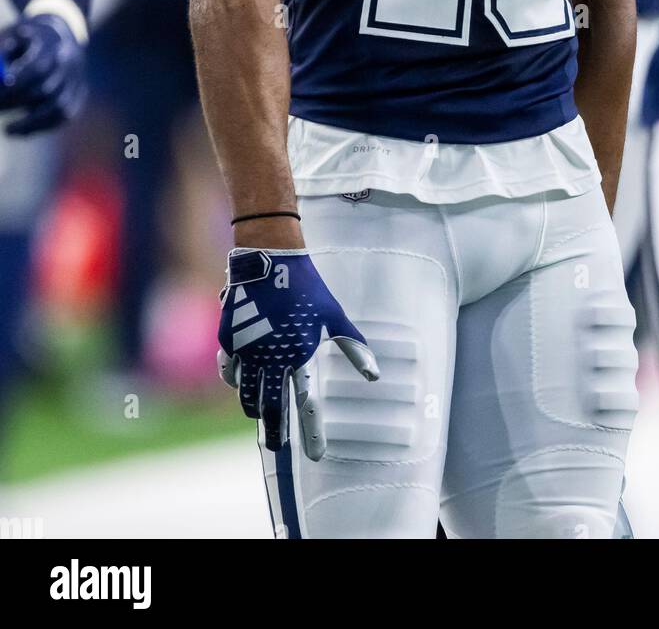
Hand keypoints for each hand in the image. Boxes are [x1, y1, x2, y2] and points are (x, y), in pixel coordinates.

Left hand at [0, 13, 86, 134]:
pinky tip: (23, 131)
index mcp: (53, 44)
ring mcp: (77, 79)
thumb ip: (2, 55)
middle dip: (17, 103)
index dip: (17, 85)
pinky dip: (44, 126)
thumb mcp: (13, 37)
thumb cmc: (27, 38)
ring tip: (8, 130)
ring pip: (59, 107)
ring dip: (32, 123)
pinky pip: (65, 115)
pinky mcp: (80, 93)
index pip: (38, 69)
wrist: (62, 33)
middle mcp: (70, 63)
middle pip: (46, 89)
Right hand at [217, 248, 378, 454]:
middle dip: (275, 432)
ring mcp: (247, 350)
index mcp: (300, 353)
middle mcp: (272, 357)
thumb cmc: (307, 286)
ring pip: (247, 395)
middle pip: (271, 408)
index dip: (311, 432)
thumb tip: (374, 376)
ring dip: (255, 407)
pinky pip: (229, 372)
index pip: (307, 403)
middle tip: (278, 446)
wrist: (269, 258)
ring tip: (260, 414)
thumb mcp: (333, 315)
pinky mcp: (229, 339)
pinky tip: (241, 382)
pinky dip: (236, 381)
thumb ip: (353, 347)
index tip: (316, 457)